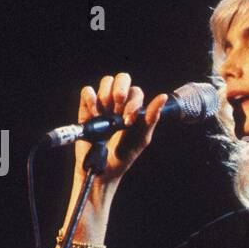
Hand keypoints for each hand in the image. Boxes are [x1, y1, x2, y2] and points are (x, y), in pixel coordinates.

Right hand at [74, 72, 167, 188]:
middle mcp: (119, 103)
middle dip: (121, 88)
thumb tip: (162, 97)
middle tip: (117, 105)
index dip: (133, 102)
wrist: (103, 169)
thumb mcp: (142, 138)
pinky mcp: (86, 109)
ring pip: (106, 81)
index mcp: (134, 108)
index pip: (136, 92)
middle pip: (122, 78)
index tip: (128, 120)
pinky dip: (90, 98)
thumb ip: (151, 117)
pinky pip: (87, 92)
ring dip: (106, 94)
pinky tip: (94, 113)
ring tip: (104, 113)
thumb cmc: (124, 155)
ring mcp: (103, 104)